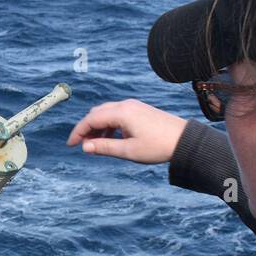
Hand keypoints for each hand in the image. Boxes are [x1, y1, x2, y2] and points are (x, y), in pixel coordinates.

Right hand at [66, 99, 187, 164]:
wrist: (184, 140)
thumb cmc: (158, 146)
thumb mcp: (128, 151)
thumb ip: (104, 147)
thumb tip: (85, 147)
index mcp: (121, 113)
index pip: (91, 119)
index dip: (78, 132)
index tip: (70, 145)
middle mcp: (125, 105)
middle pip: (96, 113)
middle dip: (86, 129)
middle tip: (82, 146)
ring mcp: (133, 106)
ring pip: (106, 113)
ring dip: (97, 128)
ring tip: (95, 145)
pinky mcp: (139, 110)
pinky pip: (117, 114)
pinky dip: (109, 126)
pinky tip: (111, 139)